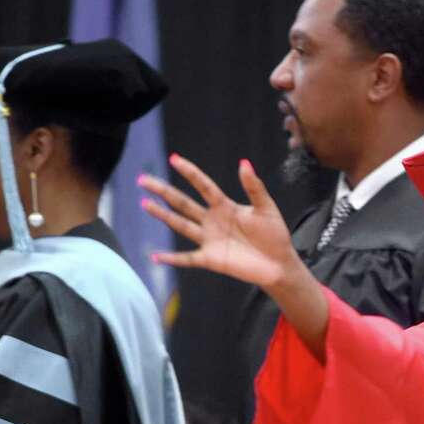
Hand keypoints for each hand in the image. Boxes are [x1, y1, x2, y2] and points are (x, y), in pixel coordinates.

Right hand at [140, 155, 329, 358]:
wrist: (280, 264)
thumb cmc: (275, 235)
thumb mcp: (266, 209)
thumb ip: (254, 188)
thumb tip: (244, 163)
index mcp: (225, 206)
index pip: (203, 186)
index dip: (189, 172)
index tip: (174, 158)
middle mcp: (212, 221)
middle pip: (183, 203)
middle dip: (163, 191)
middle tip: (143, 179)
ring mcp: (209, 240)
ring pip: (180, 224)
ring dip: (162, 215)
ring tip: (144, 203)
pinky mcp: (211, 259)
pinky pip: (187, 258)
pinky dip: (171, 259)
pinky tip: (154, 256)